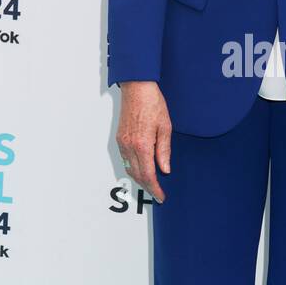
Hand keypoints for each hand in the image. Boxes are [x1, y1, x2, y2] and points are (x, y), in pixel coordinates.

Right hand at [116, 81, 171, 202]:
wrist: (137, 88)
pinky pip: (126, 160)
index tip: (161, 196)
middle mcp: (130, 146)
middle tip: (158, 193)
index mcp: (143, 145)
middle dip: (148, 187)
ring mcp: (122, 143)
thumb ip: (164, 151)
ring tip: (152, 184)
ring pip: (130, 169)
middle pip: (138, 175)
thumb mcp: (166, 127)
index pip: (149, 175)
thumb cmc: (152, 103)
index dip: (155, 189)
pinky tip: (142, 168)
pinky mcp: (120, 139)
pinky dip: (134, 168)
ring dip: (140, 179)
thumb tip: (165, 169)